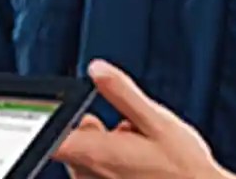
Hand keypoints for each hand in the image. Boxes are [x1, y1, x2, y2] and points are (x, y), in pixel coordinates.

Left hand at [53, 59, 235, 178]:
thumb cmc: (184, 169)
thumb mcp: (157, 121)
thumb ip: (122, 93)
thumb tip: (97, 69)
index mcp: (96, 153)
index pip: (51, 136)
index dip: (52, 118)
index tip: (65, 109)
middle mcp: (88, 175)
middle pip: (72, 142)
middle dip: (96, 130)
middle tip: (130, 131)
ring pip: (88, 157)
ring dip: (107, 149)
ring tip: (141, 151)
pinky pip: (99, 173)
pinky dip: (114, 166)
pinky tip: (141, 167)